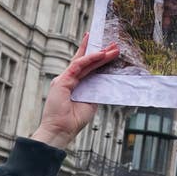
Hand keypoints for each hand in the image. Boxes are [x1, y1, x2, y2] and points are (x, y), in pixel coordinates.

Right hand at [31, 34, 119, 148]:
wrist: (62, 130)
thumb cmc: (74, 120)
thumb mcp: (91, 101)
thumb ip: (96, 90)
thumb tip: (107, 82)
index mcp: (74, 85)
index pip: (86, 67)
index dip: (95, 56)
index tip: (106, 48)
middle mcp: (68, 79)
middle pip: (86, 62)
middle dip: (100, 52)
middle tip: (114, 45)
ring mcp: (64, 79)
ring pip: (83, 62)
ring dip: (98, 54)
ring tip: (112, 49)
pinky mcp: (62, 81)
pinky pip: (78, 66)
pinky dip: (89, 59)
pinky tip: (100, 54)